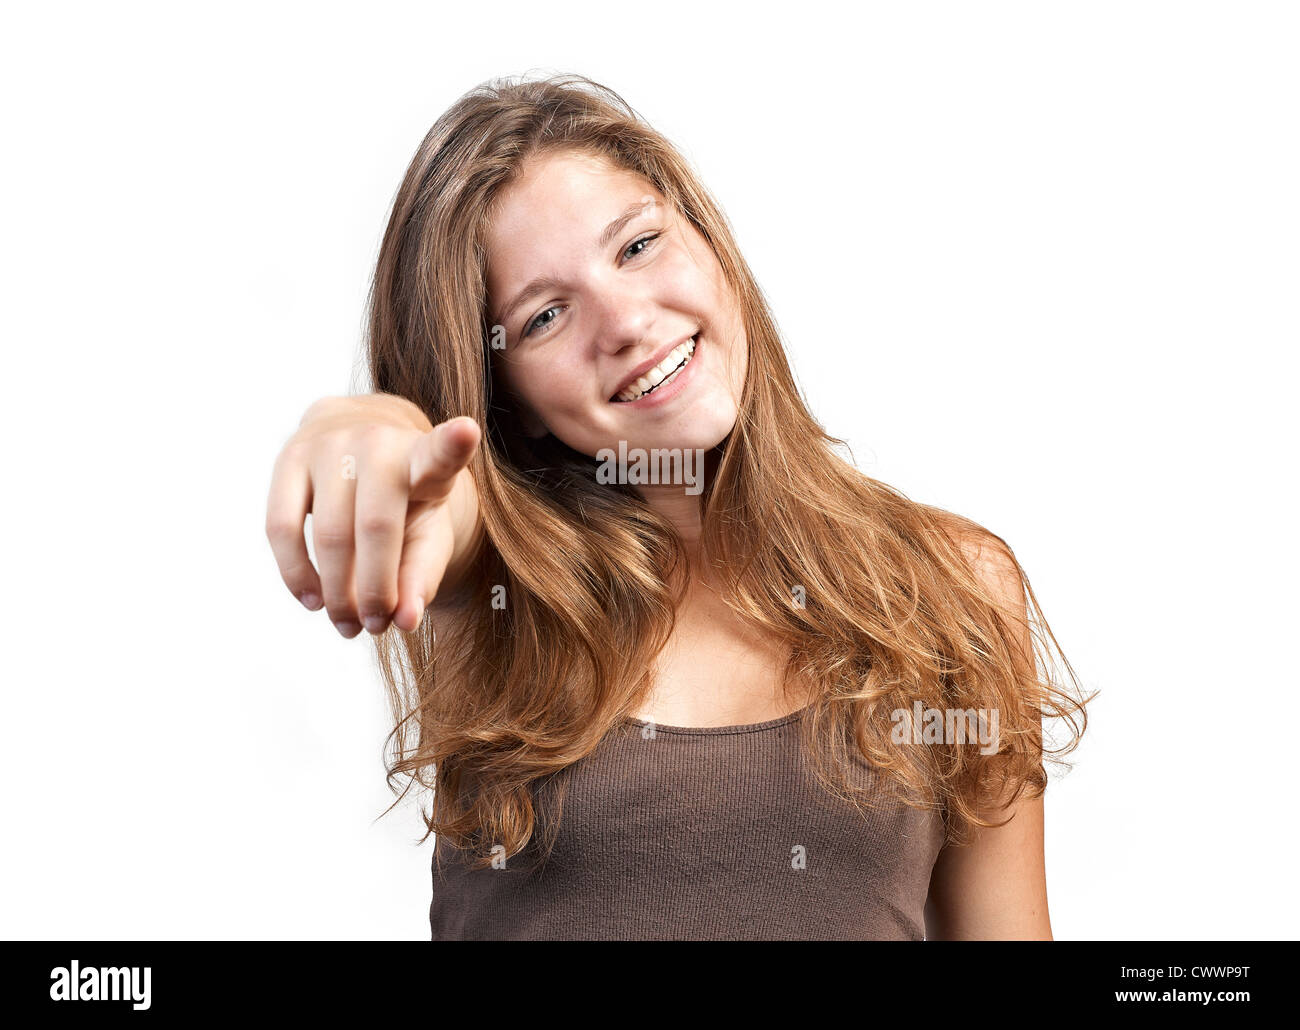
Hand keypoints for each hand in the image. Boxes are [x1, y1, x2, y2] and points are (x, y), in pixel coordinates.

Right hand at [265, 395, 480, 636]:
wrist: (361, 444)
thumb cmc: (403, 497)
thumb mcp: (428, 529)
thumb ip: (422, 574)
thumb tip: (404, 620)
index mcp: (424, 457)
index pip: (440, 452)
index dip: (452, 444)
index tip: (466, 433)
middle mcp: (378, 442)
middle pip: (376, 527)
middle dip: (375, 591)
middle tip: (377, 627)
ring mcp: (330, 445)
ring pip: (328, 535)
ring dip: (337, 593)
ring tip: (349, 625)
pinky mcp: (289, 458)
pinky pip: (282, 528)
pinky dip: (296, 574)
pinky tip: (313, 600)